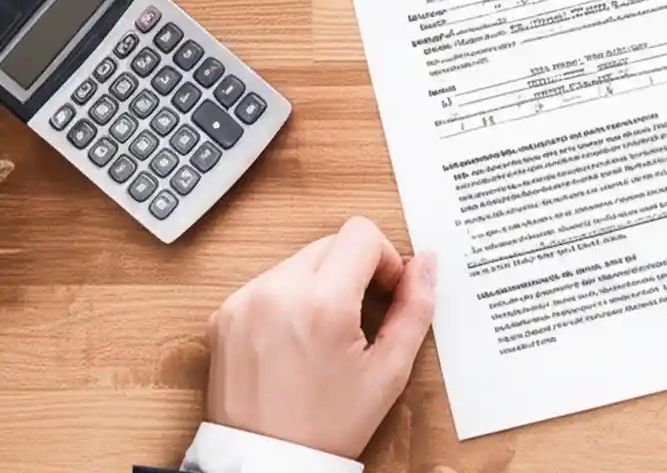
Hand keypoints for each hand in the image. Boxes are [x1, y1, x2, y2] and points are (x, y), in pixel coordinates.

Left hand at [206, 216, 436, 459]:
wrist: (264, 464)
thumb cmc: (326, 427)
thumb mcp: (389, 371)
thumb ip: (415, 308)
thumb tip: (425, 263)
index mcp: (321, 303)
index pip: (361, 234)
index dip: (385, 258)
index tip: (386, 291)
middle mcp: (276, 292)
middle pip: (331, 243)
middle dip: (355, 271)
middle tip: (362, 317)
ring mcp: (244, 301)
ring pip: (301, 261)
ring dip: (322, 284)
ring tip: (327, 333)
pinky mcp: (224, 314)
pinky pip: (270, 284)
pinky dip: (290, 300)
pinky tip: (297, 340)